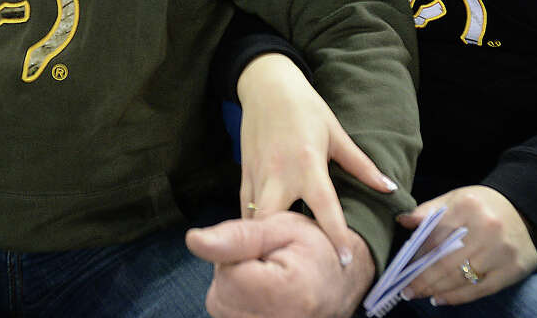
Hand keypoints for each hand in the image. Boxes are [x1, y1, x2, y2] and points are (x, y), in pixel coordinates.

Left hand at [187, 211, 374, 317]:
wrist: (344, 280)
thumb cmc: (314, 247)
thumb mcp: (279, 227)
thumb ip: (236, 236)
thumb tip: (193, 240)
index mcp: (286, 292)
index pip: (227, 274)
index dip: (236, 254)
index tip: (263, 249)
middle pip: (220, 297)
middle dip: (232, 275)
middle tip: (265, 263)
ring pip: (223, 309)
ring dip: (235, 291)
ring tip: (265, 279)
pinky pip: (233, 316)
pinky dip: (240, 305)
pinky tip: (260, 295)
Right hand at [236, 54, 396, 264]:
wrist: (266, 85)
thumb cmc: (305, 108)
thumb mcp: (336, 133)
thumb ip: (361, 165)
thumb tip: (389, 187)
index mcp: (307, 164)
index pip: (323, 207)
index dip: (335, 235)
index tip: (344, 260)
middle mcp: (279, 174)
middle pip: (274, 221)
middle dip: (282, 246)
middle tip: (300, 268)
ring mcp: (258, 175)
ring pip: (255, 219)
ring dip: (265, 240)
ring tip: (279, 262)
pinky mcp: (244, 174)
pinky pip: (244, 209)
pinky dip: (252, 226)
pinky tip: (260, 242)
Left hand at [395, 186, 536, 306]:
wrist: (522, 212)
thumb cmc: (481, 207)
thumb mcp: (455, 199)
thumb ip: (429, 210)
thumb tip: (402, 221)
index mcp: (468, 206)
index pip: (435, 236)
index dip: (416, 256)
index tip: (402, 270)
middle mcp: (488, 228)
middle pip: (446, 260)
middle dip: (423, 279)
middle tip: (407, 290)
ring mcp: (502, 251)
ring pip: (461, 277)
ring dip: (436, 290)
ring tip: (420, 294)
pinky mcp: (514, 269)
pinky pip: (480, 289)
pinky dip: (458, 297)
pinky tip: (441, 299)